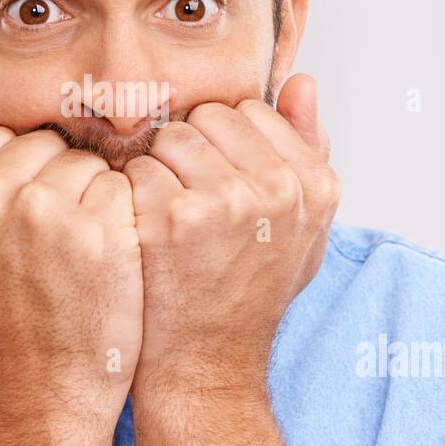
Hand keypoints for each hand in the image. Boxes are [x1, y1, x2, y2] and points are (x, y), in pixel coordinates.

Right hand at [0, 111, 142, 445]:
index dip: (29, 175)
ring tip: (86, 255)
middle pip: (50, 146)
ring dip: (99, 199)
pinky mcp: (100, 232)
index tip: (34, 221)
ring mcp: (44, 212)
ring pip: (92, 164)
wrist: (43, 397)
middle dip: (65, 182)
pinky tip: (114, 263)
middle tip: (64, 243)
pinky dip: (128, 220)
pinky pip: (126, 189)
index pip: (5, 138)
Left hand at [124, 73, 338, 404]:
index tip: (220, 187)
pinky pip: (137, 169)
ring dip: (158, 170)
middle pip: (208, 116)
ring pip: (169, 137)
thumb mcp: (300, 227)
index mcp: (314, 184)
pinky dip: (130, 197)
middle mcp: (278, 189)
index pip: (251, 111)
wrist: (204, 364)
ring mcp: (226, 202)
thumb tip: (303, 80)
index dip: (224, 146)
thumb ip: (309, 149)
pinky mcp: (173, 219)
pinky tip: (143, 234)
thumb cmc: (248, 292)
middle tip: (189, 205)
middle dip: (190, 151)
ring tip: (166, 219)